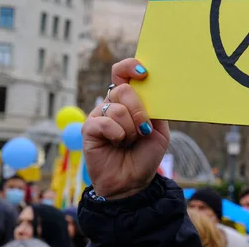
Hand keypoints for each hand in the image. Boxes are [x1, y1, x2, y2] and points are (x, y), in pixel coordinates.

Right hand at [82, 58, 169, 199]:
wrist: (133, 181)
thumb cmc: (145, 154)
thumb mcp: (159, 129)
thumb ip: (155, 109)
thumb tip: (153, 89)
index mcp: (129, 99)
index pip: (123, 72)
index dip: (130, 66)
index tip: (144, 72)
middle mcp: (112, 103)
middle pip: (123, 88)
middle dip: (139, 109)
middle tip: (145, 128)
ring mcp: (99, 115)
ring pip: (117, 108)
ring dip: (131, 128)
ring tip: (131, 141)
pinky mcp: (89, 129)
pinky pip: (104, 123)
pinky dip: (118, 134)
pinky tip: (118, 144)